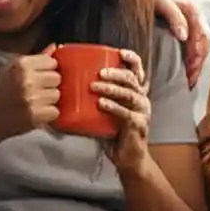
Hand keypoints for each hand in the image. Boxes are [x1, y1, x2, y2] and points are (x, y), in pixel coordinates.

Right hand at [0, 45, 60, 142]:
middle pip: (57, 78)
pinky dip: (48, 114)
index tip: (40, 75)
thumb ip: (35, 58)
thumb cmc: (0, 91)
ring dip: (49, 99)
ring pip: (56, 95)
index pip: (51, 61)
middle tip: (37, 90)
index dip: (48, 69)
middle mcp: (27, 80)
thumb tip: (54, 46)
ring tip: (35, 102)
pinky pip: (55, 111)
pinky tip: (36, 112)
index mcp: (21, 64)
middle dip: (49, 84)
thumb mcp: (12, 68)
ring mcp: (32, 99)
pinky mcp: (35, 116)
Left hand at [92, 49, 150, 173]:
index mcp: (136, 92)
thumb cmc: (113, 132)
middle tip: (98, 72)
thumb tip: (67, 89)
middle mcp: (142, 98)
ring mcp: (142, 111)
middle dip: (115, 73)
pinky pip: (126, 113)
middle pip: (131, 79)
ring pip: (129, 93)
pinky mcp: (138, 125)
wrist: (127, 158)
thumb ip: (95, 98)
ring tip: (94, 86)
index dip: (132, 59)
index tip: (120, 52)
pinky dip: (113, 107)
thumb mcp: (105, 111)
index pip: (137, 70)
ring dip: (111, 88)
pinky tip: (101, 104)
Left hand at [148, 0, 209, 88]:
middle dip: (198, 62)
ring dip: (197, 64)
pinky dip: (192, 61)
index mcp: (190, 8)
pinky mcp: (183, 31)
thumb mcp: (156, 0)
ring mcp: (189, 23)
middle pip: (204, 43)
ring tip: (189, 80)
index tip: (190, 66)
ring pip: (201, 47)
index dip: (198, 52)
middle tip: (190, 78)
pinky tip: (187, 73)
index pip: (201, 34)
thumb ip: (173, 15)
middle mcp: (193, 16)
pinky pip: (194, 48)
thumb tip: (184, 36)